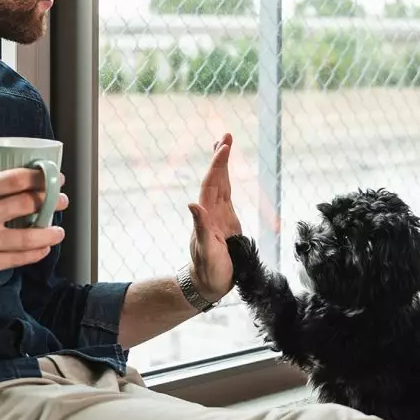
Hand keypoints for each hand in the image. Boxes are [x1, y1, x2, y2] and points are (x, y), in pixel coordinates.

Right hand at [0, 168, 67, 290]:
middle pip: (27, 205)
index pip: (15, 180)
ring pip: (28, 236)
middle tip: (60, 201)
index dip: (40, 177)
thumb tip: (4, 178)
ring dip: (50, 232)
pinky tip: (42, 248)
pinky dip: (35, 253)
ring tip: (58, 230)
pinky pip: (17, 259)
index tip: (53, 177)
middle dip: (50, 201)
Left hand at [186, 133, 242, 300]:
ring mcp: (219, 215)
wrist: (208, 284)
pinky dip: (227, 181)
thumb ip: (200, 229)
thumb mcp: (206, 252)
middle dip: (221, 157)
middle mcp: (211, 212)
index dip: (217, 165)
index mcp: (207, 215)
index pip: (212, 184)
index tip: (224, 146)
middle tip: (226, 135)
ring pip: (221, 184)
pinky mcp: (227, 221)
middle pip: (216, 179)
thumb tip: (192, 204)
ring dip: (222, 165)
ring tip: (225, 144)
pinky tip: (226, 175)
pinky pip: (226, 195)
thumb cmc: (209, 271)